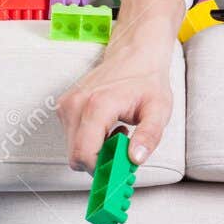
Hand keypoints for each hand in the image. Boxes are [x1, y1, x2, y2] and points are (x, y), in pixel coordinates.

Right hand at [55, 0, 181, 172]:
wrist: (135, 54)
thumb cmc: (147, 80)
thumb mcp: (159, 110)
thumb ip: (149, 136)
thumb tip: (136, 158)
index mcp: (97, 105)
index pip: (83, 154)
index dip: (100, 169)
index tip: (119, 170)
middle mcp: (76, 105)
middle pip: (76, 155)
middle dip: (100, 160)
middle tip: (124, 148)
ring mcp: (67, 105)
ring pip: (74, 148)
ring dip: (96, 149)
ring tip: (118, 131)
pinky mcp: (64, 107)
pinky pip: (73, 137)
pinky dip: (90, 139)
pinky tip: (108, 126)